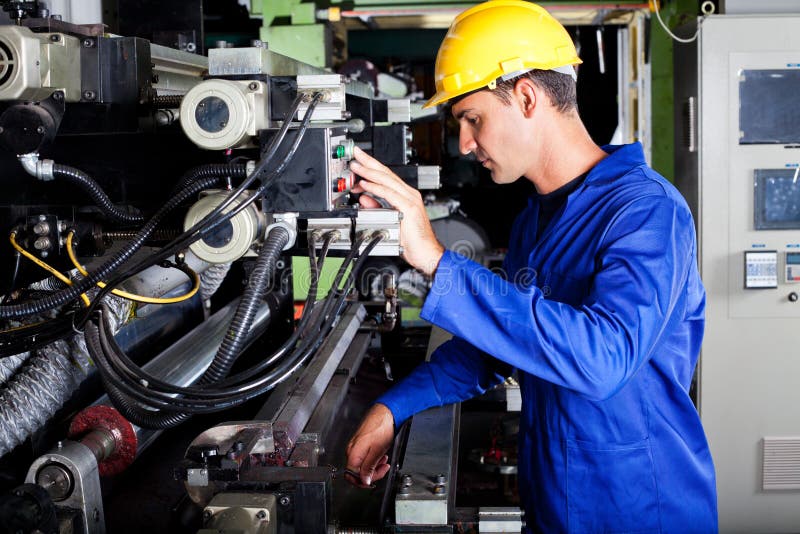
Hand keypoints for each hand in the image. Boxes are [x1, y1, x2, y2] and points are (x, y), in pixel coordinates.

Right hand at [345, 403, 394, 486]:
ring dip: (374, 466)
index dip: (362, 482)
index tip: (372, 482)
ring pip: (363, 464)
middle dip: (372, 473)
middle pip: (358, 471)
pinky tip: (381, 455)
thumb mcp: (377, 452)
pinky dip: (374, 458)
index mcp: (353, 453)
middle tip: (383, 469)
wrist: (386, 413)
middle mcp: (352, 450)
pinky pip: (365, 456)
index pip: (351, 476)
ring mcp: (356, 446)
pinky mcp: (361, 443)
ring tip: (384, 461)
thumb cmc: (381, 428)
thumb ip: (369, 468)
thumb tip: (364, 481)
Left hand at [350, 147, 444, 275]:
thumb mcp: (388, 220)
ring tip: (356, 166)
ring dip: (369, 172)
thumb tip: (363, 197)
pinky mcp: (409, 208)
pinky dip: (376, 188)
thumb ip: (376, 207)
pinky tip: (365, 184)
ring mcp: (410, 200)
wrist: (427, 253)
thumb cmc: (412, 240)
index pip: (386, 177)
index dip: (372, 166)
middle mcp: (409, 195)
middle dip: (369, 162)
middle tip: (356, 154)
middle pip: (386, 173)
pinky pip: (389, 194)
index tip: (359, 160)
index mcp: (406, 196)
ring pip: (387, 180)